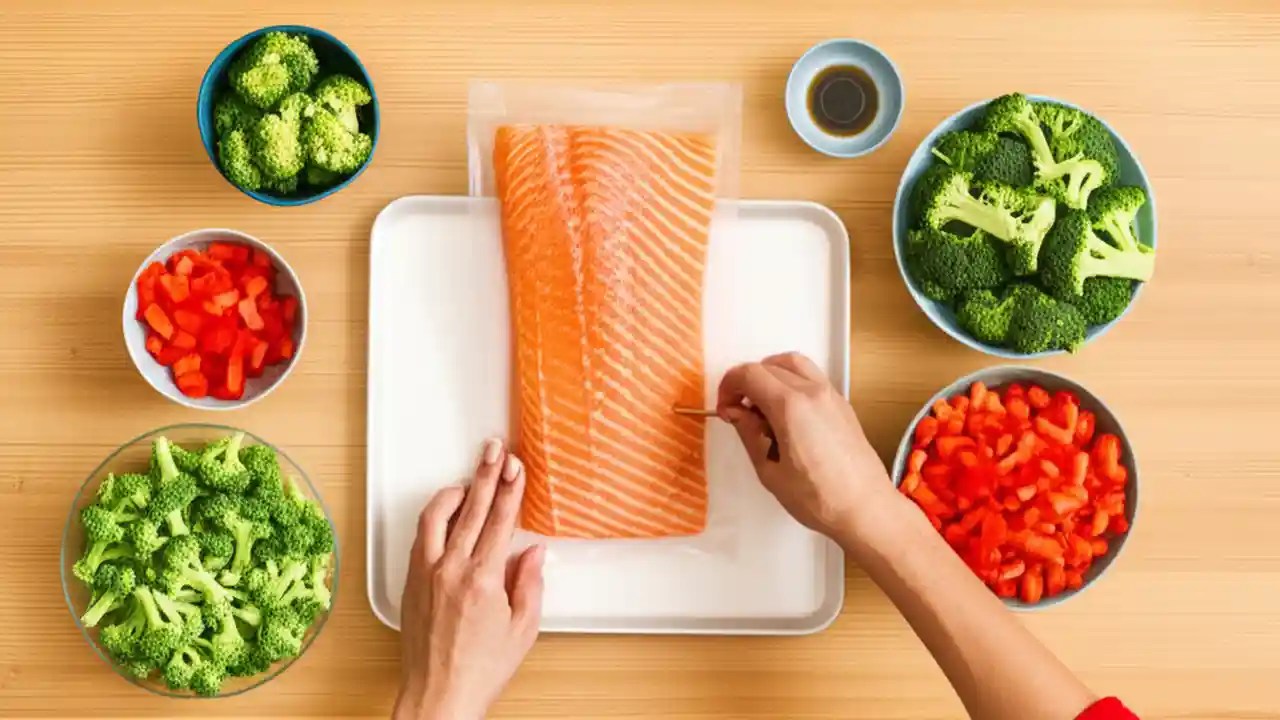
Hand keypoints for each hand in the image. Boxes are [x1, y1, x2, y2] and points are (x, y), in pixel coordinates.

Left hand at [395, 439, 544, 719]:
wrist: (439, 697)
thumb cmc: (480, 670)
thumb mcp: (522, 629)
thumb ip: (529, 584)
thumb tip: (531, 553)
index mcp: (483, 579)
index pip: (500, 520)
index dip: (510, 489)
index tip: (515, 467)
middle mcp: (451, 570)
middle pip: (472, 508)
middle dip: (486, 474)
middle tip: (494, 450)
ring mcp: (426, 573)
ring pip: (438, 516)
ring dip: (455, 491)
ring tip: (469, 477)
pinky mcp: (411, 582)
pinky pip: (422, 537)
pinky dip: (435, 517)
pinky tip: (445, 511)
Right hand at [716, 352, 894, 540]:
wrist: (866, 508)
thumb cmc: (818, 498)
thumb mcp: (770, 471)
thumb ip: (749, 434)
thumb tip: (736, 412)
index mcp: (790, 406)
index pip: (750, 374)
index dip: (729, 386)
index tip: (725, 409)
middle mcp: (812, 392)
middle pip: (769, 365)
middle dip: (746, 382)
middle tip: (739, 411)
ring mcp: (831, 395)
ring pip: (793, 364)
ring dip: (770, 375)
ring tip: (762, 406)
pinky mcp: (842, 404)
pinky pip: (811, 377)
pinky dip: (791, 382)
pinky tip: (787, 415)